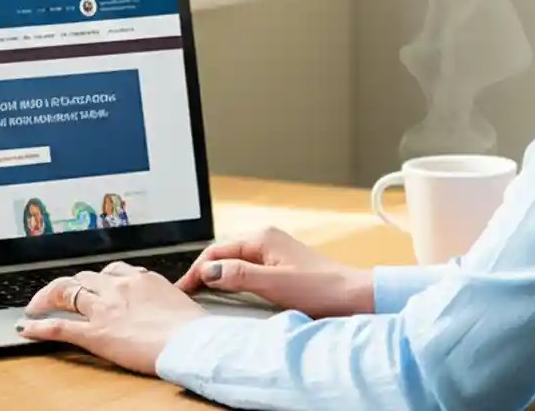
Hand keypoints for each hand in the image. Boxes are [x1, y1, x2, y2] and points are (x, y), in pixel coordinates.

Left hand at [18, 261, 207, 374]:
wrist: (190, 341)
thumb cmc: (192, 327)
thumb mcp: (181, 302)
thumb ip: (165, 298)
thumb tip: (167, 304)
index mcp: (141, 279)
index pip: (112, 270)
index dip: (99, 278)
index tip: (95, 284)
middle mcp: (118, 287)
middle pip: (85, 278)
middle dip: (72, 285)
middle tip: (61, 294)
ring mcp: (104, 309)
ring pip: (66, 293)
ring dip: (48, 298)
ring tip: (37, 305)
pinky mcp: (95, 333)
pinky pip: (59, 326)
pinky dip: (38, 327)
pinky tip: (26, 328)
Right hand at [176, 226, 373, 317]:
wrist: (352, 296)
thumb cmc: (320, 289)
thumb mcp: (275, 284)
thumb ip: (239, 275)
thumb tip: (208, 271)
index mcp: (262, 238)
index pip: (215, 251)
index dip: (195, 271)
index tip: (182, 290)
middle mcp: (266, 239)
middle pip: (222, 254)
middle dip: (202, 272)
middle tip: (186, 295)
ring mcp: (273, 251)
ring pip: (233, 261)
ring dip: (216, 276)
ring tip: (200, 294)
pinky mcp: (279, 265)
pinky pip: (246, 268)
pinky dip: (231, 279)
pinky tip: (227, 292)